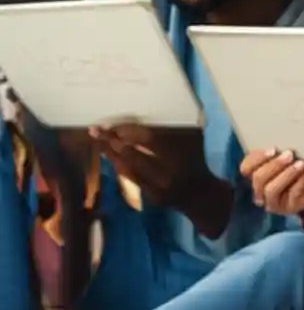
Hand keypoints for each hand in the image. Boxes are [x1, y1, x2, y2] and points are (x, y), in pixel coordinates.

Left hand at [90, 123, 231, 236]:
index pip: (149, 139)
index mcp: (182, 152)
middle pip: (134, 153)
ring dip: (111, 153)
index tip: (114, 124)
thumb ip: (174, 127)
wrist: (200, 194)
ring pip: (129, 167)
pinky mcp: (152, 197)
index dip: (129, 131)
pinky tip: (109, 156)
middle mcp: (170, 171)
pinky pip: (131, 178)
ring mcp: (160, 187)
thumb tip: (145, 113)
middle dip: (113, 141)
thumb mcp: (192, 139)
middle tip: (96, 130)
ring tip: (97, 140)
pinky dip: (118, 165)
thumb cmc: (195, 159)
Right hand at [240, 149, 303, 214]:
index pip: (246, 168)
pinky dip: (301, 181)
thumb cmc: (297, 169)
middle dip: (274, 165)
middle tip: (289, 154)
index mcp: (255, 176)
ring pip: (271, 189)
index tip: (273, 149)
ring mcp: (273, 203)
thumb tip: (282, 146)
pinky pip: (292, 194)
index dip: (257, 158)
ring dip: (287, 174)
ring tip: (300, 164)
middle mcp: (260, 192)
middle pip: (259, 178)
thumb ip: (278, 153)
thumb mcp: (287, 159)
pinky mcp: (289, 208)